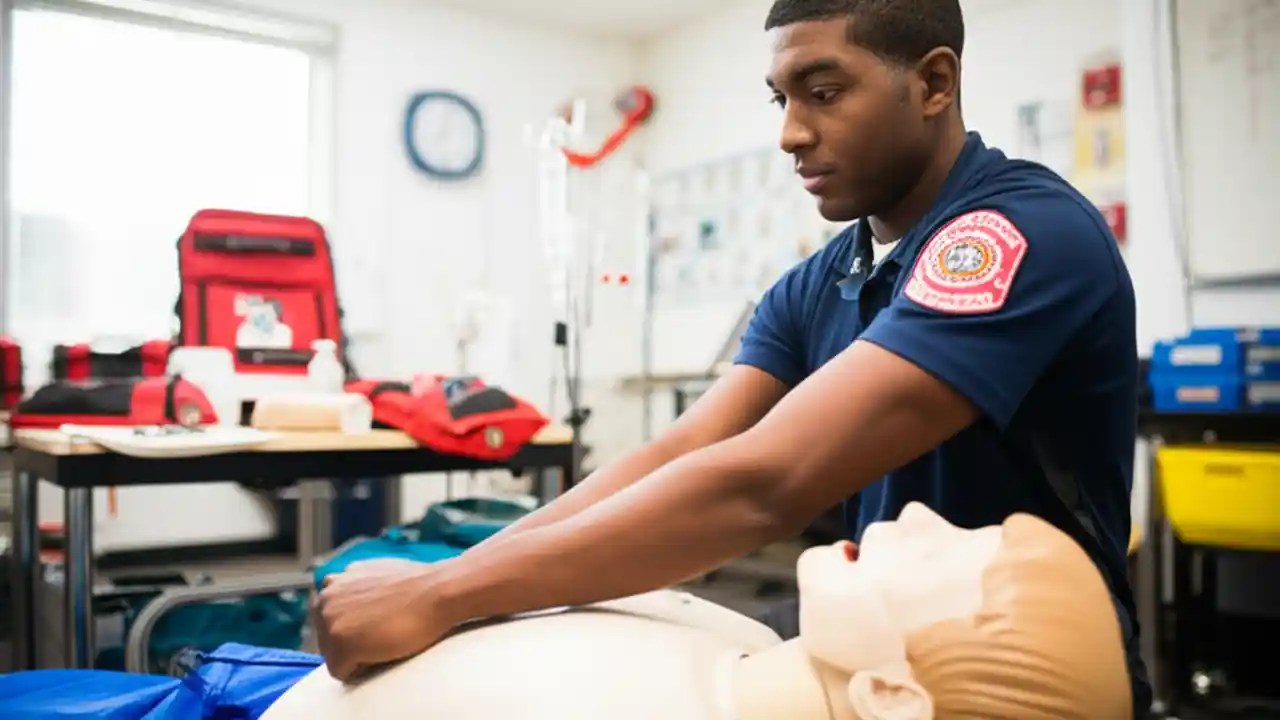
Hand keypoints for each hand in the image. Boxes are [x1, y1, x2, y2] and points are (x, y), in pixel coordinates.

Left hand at [314, 559, 455, 681]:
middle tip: (382, 633)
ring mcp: (330, 621)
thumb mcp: (378, 570)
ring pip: (332, 656)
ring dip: (354, 654)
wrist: (437, 591)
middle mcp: (326, 598)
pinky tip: (383, 651)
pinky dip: (360, 670)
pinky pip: (341, 672)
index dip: (354, 628)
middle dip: (351, 641)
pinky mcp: (340, 644)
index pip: (331, 620)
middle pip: (327, 639)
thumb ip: (357, 580)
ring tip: (383, 641)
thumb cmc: (419, 584)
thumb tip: (353, 586)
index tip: (376, 626)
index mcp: (334, 582)